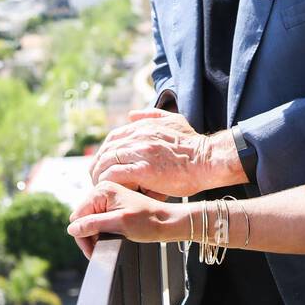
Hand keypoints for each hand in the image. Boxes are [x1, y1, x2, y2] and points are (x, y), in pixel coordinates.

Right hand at [67, 181, 185, 259]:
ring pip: (89, 222)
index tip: (92, 250)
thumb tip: (72, 228)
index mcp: (102, 190)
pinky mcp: (112, 207)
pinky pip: (98, 221)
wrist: (167, 222)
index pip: (78, 215)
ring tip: (106, 246)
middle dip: (88, 236)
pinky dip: (101, 233)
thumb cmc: (148, 221)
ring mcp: (107, 199)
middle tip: (98, 252)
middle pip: (82, 219)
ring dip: (94, 236)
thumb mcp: (118, 224)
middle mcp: (103, 191)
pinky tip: (109, 239)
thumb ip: (93, 224)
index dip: (82, 235)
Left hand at [88, 108, 243, 197]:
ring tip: (100, 187)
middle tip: (97, 178)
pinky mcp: (143, 170)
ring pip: (107, 162)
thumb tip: (131, 114)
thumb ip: (152, 115)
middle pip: (106, 150)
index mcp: (144, 126)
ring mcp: (140, 152)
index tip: (103, 164)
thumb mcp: (174, 120)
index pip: (113, 137)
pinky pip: (114, 174)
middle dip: (97, 165)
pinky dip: (107, 181)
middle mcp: (138, 137)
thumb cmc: (194, 145)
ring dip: (99, 175)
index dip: (105, 151)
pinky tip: (109, 189)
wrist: (208, 160)